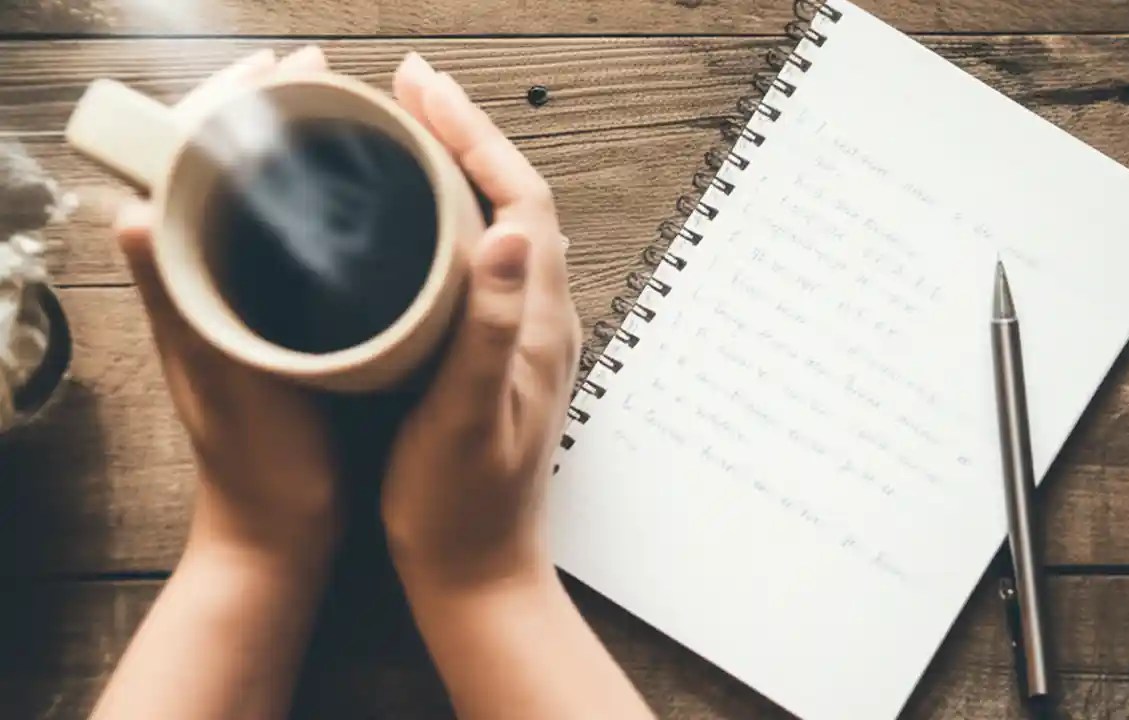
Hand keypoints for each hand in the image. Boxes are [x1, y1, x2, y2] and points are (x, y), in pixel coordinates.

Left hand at [115, 46, 340, 568]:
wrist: (282, 528)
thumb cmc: (258, 464)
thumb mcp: (220, 382)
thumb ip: (177, 301)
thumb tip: (132, 209)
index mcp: (188, 285)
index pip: (191, 167)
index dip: (230, 106)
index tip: (281, 69)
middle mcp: (213, 283)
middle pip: (229, 173)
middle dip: (267, 115)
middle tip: (320, 79)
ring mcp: (251, 303)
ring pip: (264, 206)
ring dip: (294, 155)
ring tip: (340, 120)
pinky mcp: (286, 325)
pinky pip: (294, 246)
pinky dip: (319, 208)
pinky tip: (362, 203)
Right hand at [381, 52, 581, 591]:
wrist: (479, 570)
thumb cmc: (461, 506)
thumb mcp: (465, 418)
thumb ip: (488, 329)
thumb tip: (505, 233)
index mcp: (537, 322)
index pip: (520, 197)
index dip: (475, 133)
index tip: (422, 87)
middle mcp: (541, 318)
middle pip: (516, 197)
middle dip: (467, 133)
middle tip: (412, 88)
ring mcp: (524, 335)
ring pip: (502, 224)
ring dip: (463, 168)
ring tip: (411, 129)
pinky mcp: (501, 354)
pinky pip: (485, 260)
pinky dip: (454, 216)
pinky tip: (416, 217)